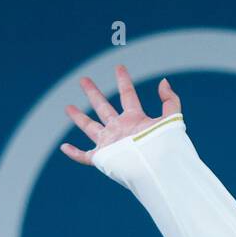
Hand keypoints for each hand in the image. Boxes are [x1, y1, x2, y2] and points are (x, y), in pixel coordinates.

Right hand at [60, 64, 181, 165]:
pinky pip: (85, 156)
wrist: (156, 169)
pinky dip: (74, 153)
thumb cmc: (164, 146)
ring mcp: (111, 143)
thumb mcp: (171, 120)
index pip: (128, 96)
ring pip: (91, 128)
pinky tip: (64, 147)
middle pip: (103, 107)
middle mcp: (120, 129)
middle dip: (93, 93)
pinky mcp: (103, 158)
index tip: (119, 67)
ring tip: (68, 107)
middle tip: (83, 79)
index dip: (124, 81)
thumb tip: (163, 81)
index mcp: (135, 120)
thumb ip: (170, 100)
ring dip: (79, 118)